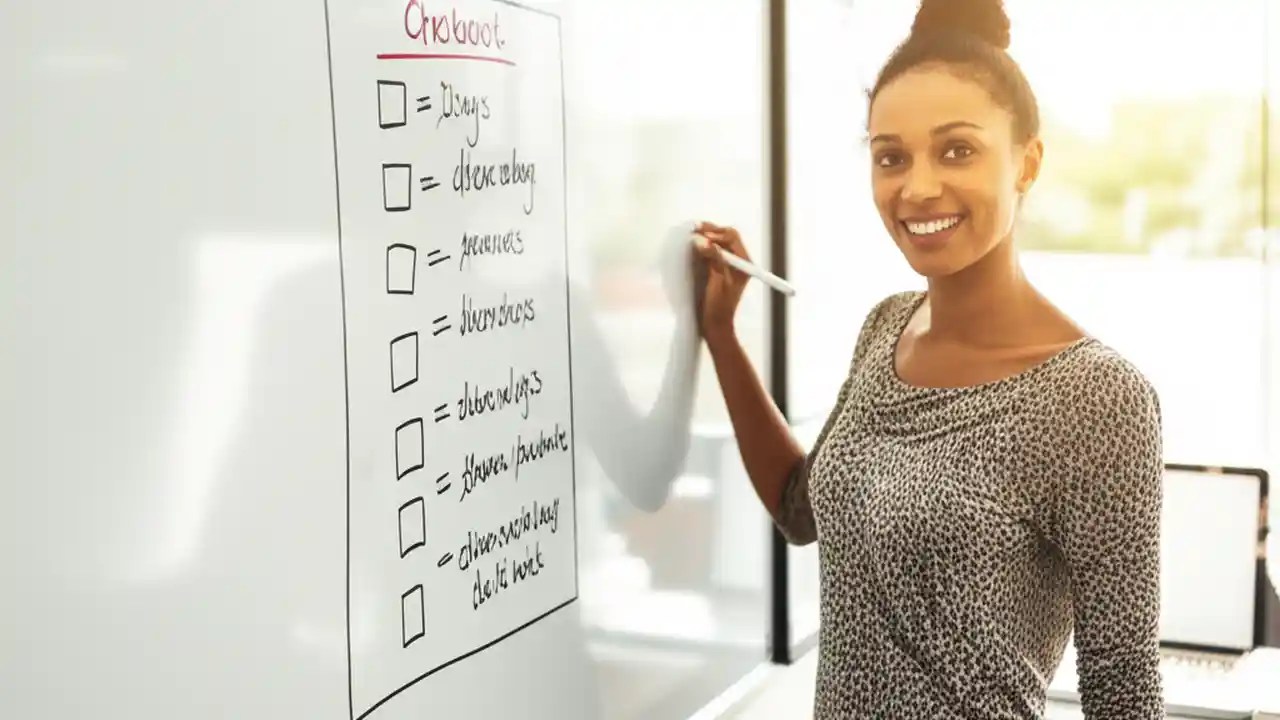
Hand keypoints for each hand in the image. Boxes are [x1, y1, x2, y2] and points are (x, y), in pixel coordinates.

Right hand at [692, 221, 750, 341]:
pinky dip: (701, 248)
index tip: (701, 237)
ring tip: (691, 236)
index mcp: (744, 263)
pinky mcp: (715, 269)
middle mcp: (737, 261)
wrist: (715, 326)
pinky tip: (692, 247)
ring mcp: (726, 265)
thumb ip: (713, 260)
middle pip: (725, 237)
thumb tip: (703, 241)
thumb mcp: (717, 282)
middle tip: (693, 230)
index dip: (716, 234)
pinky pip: (709, 252)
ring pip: (716, 243)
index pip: (732, 237)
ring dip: (704, 238)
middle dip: (710, 232)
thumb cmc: (719, 307)